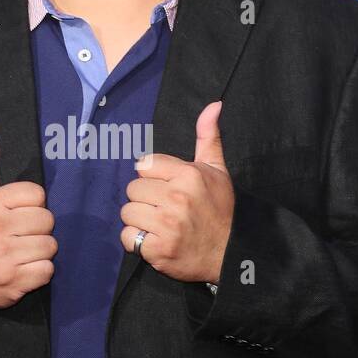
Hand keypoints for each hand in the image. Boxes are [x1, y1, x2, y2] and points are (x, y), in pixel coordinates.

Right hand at [0, 127, 57, 311]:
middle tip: (19, 236)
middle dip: (38, 229)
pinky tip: (24, 269)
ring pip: (50, 245)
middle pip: (47, 219)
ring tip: (22, 253)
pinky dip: (39, 272)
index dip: (32, 205)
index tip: (16, 214)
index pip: (37, 194)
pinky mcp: (14, 281)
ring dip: (40, 251)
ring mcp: (4, 256)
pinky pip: (47, 270)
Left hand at [119, 100, 233, 283]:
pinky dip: (137, 241)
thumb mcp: (217, 170)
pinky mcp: (158, 250)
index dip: (153, 177)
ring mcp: (167, 226)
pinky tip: (154, 240)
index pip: (144, 166)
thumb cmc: (220, 209)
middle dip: (145, 199)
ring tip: (157, 224)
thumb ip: (208, 136)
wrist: (230, 254)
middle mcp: (177, 199)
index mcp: (188, 175)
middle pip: (133, 189)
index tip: (166, 188)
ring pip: (127, 212)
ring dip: (138, 220)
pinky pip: (128, 237)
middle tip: (162, 208)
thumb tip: (214, 104)